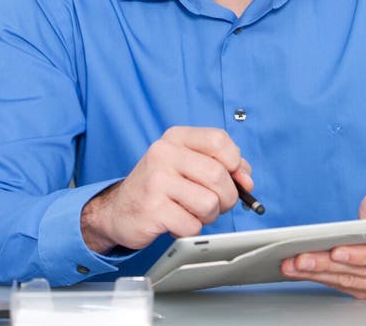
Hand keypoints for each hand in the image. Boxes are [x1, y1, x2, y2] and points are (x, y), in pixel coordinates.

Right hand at [81, 126, 252, 253]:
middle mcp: (164, 154)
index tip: (237, 177)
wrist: (118, 209)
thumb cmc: (160, 185)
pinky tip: (176, 221)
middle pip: (219, 175)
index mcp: (176, 137)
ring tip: (193, 212)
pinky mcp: (153, 209)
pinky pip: (192, 225)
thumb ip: (221, 165)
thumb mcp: (187, 164)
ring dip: (209, 215)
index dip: (236, 162)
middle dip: (227, 197)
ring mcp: (157, 181)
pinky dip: (190, 228)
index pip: (219, 140)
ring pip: (209, 203)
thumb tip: (247, 180)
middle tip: (217, 203)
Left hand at [280, 187, 365, 299]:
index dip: (361, 255)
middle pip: (363, 272)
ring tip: (296, 265)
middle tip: (301, 258)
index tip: (336, 251)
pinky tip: (308, 272)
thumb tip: (365, 224)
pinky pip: (349, 287)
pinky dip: (326, 279)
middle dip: (328, 265)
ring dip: (321, 274)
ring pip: (353, 282)